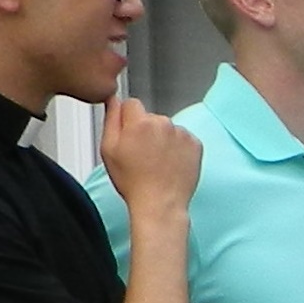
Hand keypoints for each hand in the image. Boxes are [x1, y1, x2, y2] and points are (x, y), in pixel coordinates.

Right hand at [102, 95, 200, 213]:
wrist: (160, 203)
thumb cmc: (133, 181)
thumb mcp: (108, 150)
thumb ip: (110, 119)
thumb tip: (113, 99)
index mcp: (141, 122)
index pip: (131, 104)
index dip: (127, 120)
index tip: (128, 136)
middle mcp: (164, 123)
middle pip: (150, 117)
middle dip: (145, 130)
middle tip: (140, 155)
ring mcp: (182, 133)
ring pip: (167, 128)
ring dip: (162, 139)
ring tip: (155, 162)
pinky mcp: (196, 144)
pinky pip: (182, 139)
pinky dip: (177, 148)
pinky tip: (169, 164)